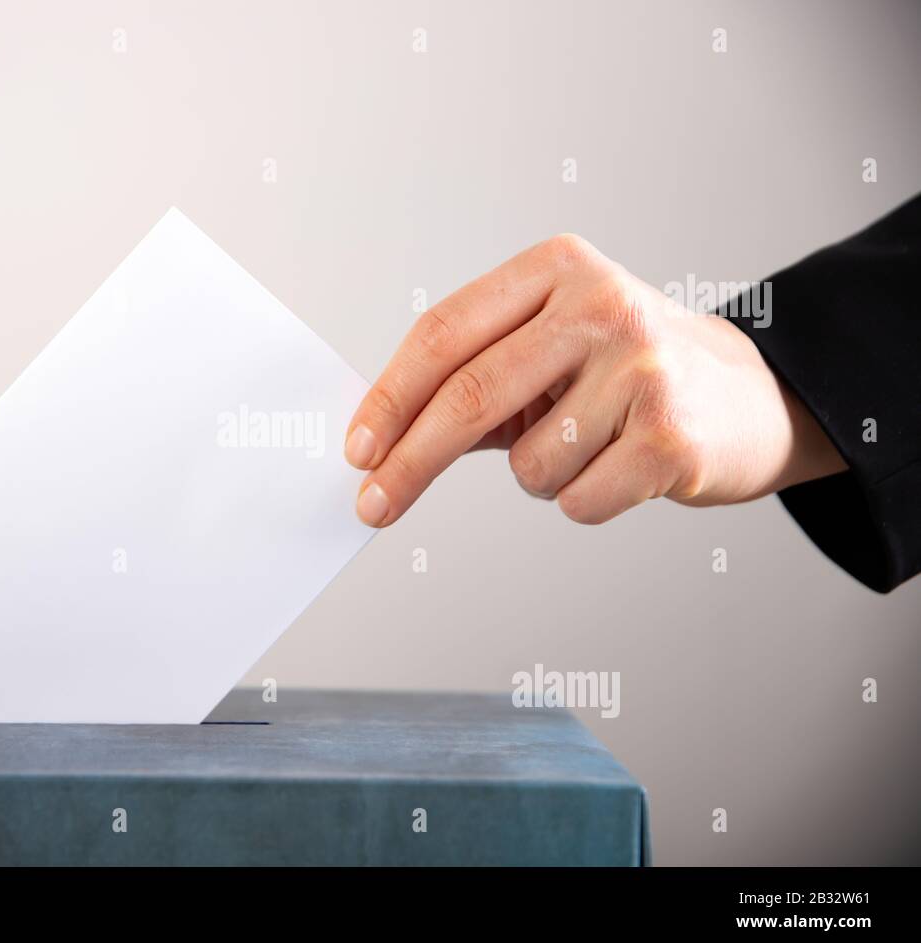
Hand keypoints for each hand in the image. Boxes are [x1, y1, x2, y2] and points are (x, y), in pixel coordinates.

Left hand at [345, 234, 845, 526]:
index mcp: (556, 269)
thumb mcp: (549, 349)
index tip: (357, 451)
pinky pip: (576, 500)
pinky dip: (583, 501)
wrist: (751, 398)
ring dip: (539, 477)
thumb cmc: (624, 375)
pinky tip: (624, 466)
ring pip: (528, 464)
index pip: (443, 334)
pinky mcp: (672, 435)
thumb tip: (379, 441)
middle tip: (372, 506)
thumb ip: (473, 377)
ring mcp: (641, 367)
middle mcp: (600, 304)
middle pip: (469, 395)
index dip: (390, 398)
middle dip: (409, 463)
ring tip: (593, 445)